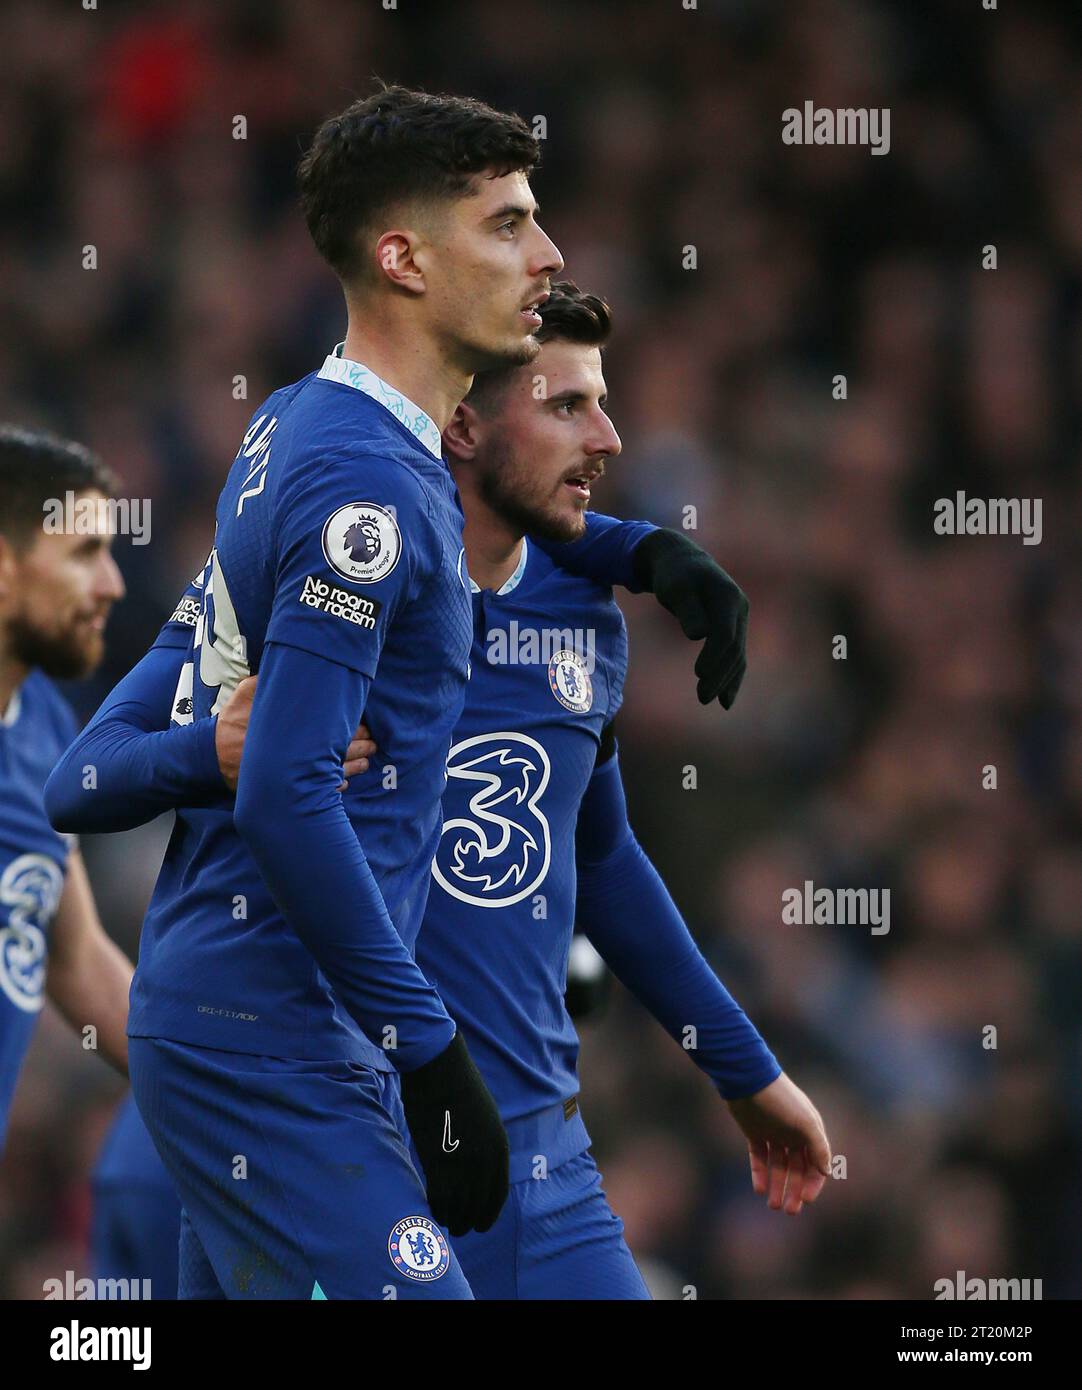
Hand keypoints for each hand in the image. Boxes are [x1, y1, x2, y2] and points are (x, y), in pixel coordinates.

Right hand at [214, 675, 377, 791]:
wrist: (211, 756)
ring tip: (366, 761)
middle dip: (358, 747)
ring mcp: (292, 773)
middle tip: (373, 742)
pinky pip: (317, 791)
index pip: (330, 728)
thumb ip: (267, 680)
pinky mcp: (287, 788)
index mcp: (292, 729)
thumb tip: (288, 663)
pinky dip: (334, 787)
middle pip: (336, 751)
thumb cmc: (231, 721)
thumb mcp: (246, 694)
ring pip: (332, 773)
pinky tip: (345, 783)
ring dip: (353, 767)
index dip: (350, 726)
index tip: (363, 723)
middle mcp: (296, 753)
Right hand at [399, 1031, 509, 1236]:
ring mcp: (461, 1163)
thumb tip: (474, 1170)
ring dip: (452, 1221)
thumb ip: (483, 1145)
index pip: (497, 1196)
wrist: (440, 1070)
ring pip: (459, 1209)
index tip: (480, 1223)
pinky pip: (439, 1200)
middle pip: (478, 1208)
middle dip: (470, 1222)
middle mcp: (484, 1161)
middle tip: (459, 1228)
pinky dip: (437, 1210)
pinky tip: (433, 1210)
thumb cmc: (458, 1088)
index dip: (488, 1214)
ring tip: (446, 1223)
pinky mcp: (437, 1162)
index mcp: (499, 1148)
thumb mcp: (484, 1119)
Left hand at [632, 529, 748, 707]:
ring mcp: (739, 619)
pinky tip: (725, 701)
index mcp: (727, 597)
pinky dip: (731, 678)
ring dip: (725, 681)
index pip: (725, 634)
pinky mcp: (732, 628)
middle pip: (734, 649)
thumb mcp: (676, 588)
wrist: (680, 562)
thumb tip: (700, 635)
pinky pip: (736, 657)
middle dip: (719, 675)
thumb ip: (688, 610)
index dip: (714, 656)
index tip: (698, 675)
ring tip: (707, 700)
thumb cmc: (674, 575)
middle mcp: (739, 608)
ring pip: (737, 656)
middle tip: (702, 697)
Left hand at [726, 1072, 831, 1214]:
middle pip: (797, 1169)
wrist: (748, 1079)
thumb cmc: (781, 1100)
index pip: (816, 1164)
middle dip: (794, 1190)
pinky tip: (759, 1190)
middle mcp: (793, 1134)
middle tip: (789, 1211)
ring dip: (777, 1186)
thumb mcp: (805, 1123)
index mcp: (810, 1131)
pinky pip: (759, 1158)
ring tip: (773, 1206)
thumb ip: (818, 1147)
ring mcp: (773, 1134)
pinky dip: (760, 1174)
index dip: (813, 1184)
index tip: (806, 1200)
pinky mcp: (754, 1133)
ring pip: (778, 1166)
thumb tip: (828, 1172)